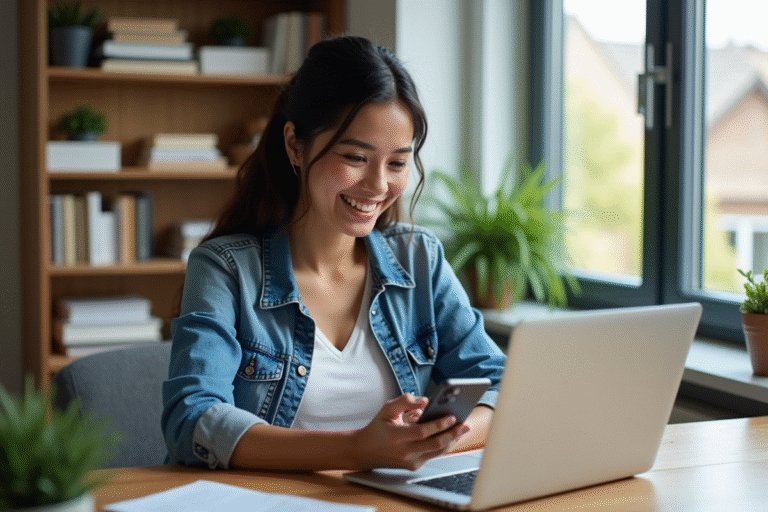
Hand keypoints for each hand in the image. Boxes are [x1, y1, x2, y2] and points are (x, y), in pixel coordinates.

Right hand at [349, 393, 469, 470]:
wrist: (365, 451)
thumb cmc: (378, 427)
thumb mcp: (386, 409)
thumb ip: (405, 401)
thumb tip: (425, 401)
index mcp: (396, 437)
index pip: (422, 432)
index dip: (438, 425)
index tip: (451, 416)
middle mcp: (404, 452)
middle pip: (434, 445)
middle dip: (452, 434)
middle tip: (465, 424)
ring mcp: (410, 461)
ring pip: (437, 452)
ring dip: (452, 440)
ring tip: (463, 430)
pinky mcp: (413, 466)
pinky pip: (433, 455)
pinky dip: (444, 445)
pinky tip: (452, 436)